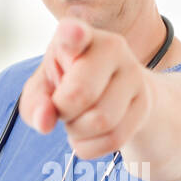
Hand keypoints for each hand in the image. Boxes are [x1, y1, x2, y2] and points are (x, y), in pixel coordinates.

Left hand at [19, 18, 153, 159]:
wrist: (113, 93)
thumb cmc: (68, 85)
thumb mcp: (42, 89)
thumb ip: (34, 104)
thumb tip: (44, 122)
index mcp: (76, 35)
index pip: (74, 33)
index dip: (73, 35)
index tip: (75, 33)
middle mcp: (111, 46)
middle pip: (80, 94)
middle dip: (64, 112)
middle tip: (63, 108)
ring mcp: (133, 73)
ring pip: (100, 121)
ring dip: (79, 132)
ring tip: (78, 119)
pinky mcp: (145, 102)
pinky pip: (114, 139)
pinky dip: (92, 147)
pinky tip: (89, 134)